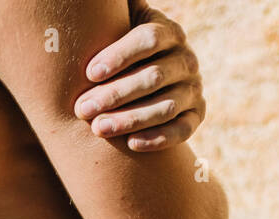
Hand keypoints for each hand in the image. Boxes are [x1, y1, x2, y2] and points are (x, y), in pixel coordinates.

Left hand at [72, 0, 204, 151]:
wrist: (149, 77)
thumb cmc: (122, 50)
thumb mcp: (123, 23)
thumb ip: (113, 11)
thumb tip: (90, 0)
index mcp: (169, 33)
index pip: (149, 39)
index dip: (120, 55)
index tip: (90, 73)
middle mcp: (186, 59)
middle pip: (153, 76)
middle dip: (115, 94)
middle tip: (82, 109)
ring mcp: (193, 88)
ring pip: (166, 106)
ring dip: (131, 119)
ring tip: (98, 129)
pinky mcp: (196, 115)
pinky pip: (183, 129)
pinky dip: (159, 138)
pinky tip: (131, 144)